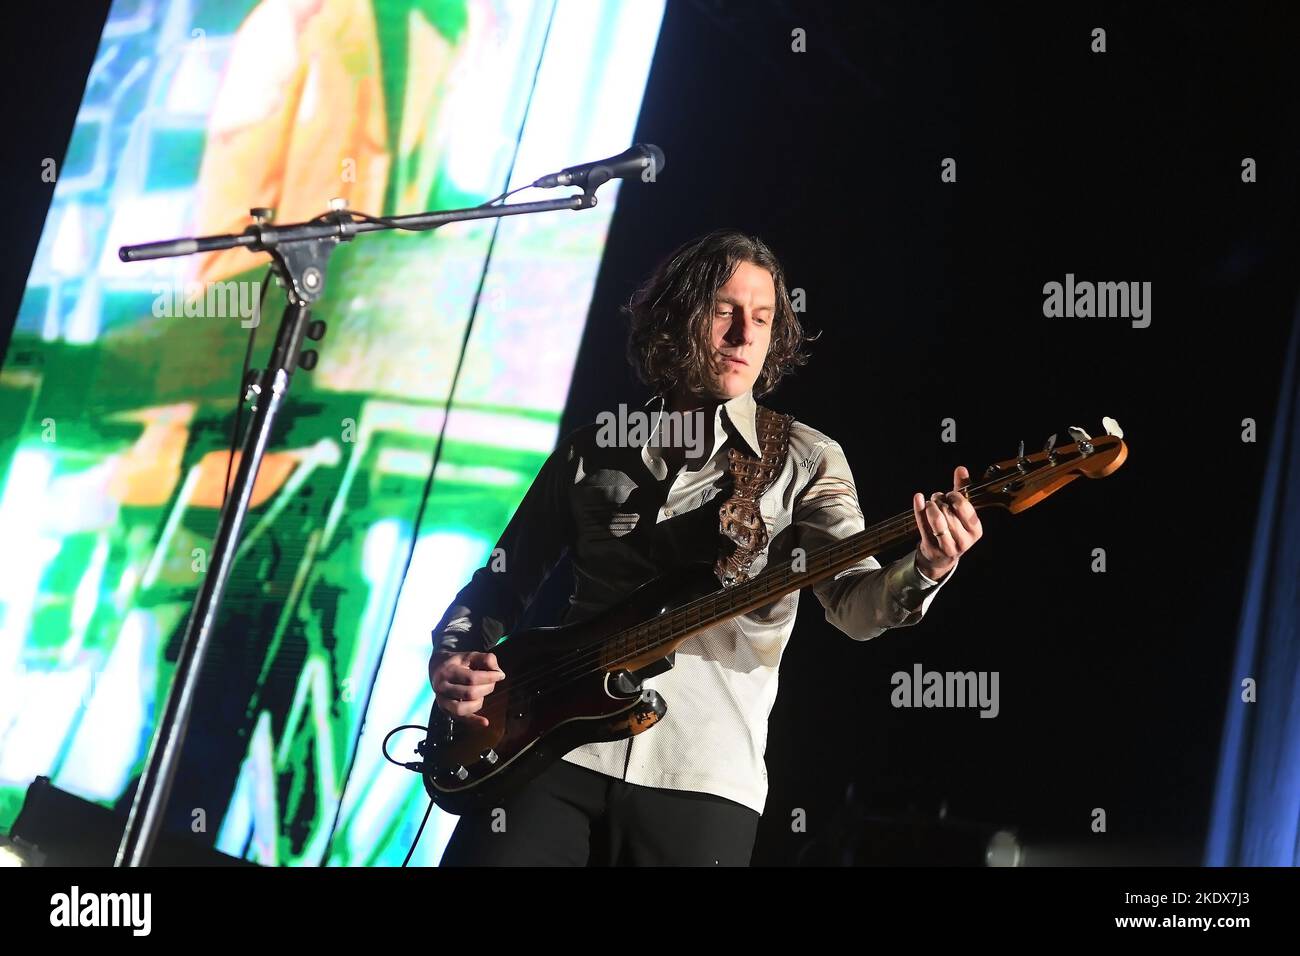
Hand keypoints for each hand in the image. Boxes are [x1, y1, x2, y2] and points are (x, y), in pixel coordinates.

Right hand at [429, 650, 504, 727]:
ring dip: (479, 702)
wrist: (436, 668)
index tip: (500, 675)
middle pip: (469, 693)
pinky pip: (461, 718)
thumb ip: (485, 659)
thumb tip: (498, 672)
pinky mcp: (447, 710)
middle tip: (491, 682)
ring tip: (482, 693)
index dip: (489, 677)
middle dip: (486, 688)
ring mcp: (442, 701)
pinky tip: (485, 722)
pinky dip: (474, 721)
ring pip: (463, 708)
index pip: (472, 678)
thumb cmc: (457, 663)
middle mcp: (442, 688)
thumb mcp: (469, 655)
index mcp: (447, 672)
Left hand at [912, 465, 982, 580]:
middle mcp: (964, 540)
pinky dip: (919, 509)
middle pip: (948, 511)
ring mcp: (947, 546)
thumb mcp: (962, 511)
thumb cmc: (954, 528)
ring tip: (931, 504)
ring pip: (936, 519)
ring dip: (931, 506)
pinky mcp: (931, 547)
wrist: (942, 557)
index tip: (950, 496)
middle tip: (937, 500)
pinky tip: (918, 498)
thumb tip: (961, 469)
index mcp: (976, 530)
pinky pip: (923, 524)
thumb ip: (962, 489)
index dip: (954, 496)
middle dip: (940, 500)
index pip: (963, 506)